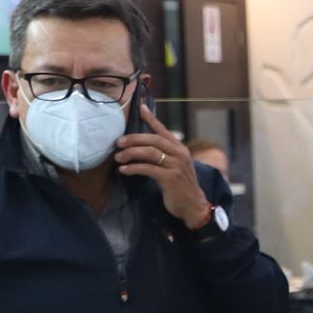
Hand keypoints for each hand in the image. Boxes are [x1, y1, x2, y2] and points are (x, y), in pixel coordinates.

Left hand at [115, 105, 212, 228]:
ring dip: (130, 154)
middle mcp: (179, 154)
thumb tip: (142, 146)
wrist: (193, 205)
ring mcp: (176, 166)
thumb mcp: (175, 166)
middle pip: (153, 139)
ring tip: (118, 158)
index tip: (141, 107)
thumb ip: (164, 154)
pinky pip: (148, 169)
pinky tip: (124, 170)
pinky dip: (133, 168)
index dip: (151, 118)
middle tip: (118, 143)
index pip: (163, 130)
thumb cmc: (180, 186)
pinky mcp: (170, 178)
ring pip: (149, 153)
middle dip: (133, 139)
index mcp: (180, 148)